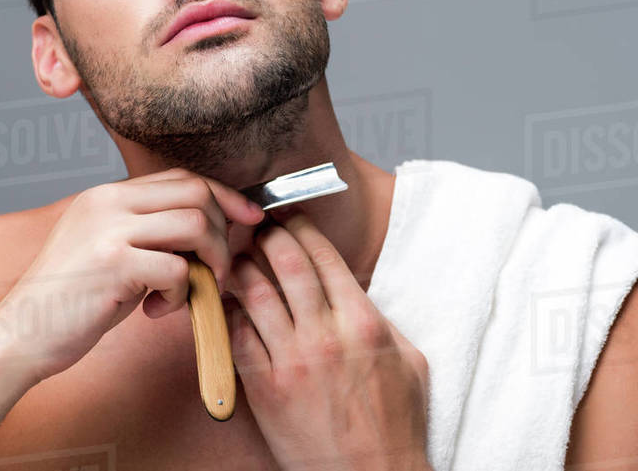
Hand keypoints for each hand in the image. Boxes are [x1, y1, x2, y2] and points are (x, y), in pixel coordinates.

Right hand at [0, 167, 266, 381]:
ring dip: (209, 261)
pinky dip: (181, 292)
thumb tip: (208, 227)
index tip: (250, 217)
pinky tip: (155, 310)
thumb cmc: (69, 300)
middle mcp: (107, 201)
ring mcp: (109, 229)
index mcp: (107, 194)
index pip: (183, 177)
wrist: (19, 335)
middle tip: (216, 269)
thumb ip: (149, 231)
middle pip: (196, 193)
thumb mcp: (109, 250)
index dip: (224, 196)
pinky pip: (178, 267)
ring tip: (189, 289)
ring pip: (195, 224)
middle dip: (221, 232)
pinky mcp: (112, 263)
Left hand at [223, 212, 430, 470]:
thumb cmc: (395, 421)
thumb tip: (350, 286)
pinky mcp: (264, 388)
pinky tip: (228, 302)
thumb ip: (377, 316)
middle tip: (256, 227)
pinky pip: (237, 335)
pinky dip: (230, 312)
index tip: (289, 216)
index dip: (301, 227)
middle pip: (284, 263)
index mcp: (363, 321)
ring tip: (235, 257)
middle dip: (266, 236)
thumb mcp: (408, 358)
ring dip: (241, 267)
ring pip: (253, 293)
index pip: (323, 255)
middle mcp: (325, 334)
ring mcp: (291, 361)